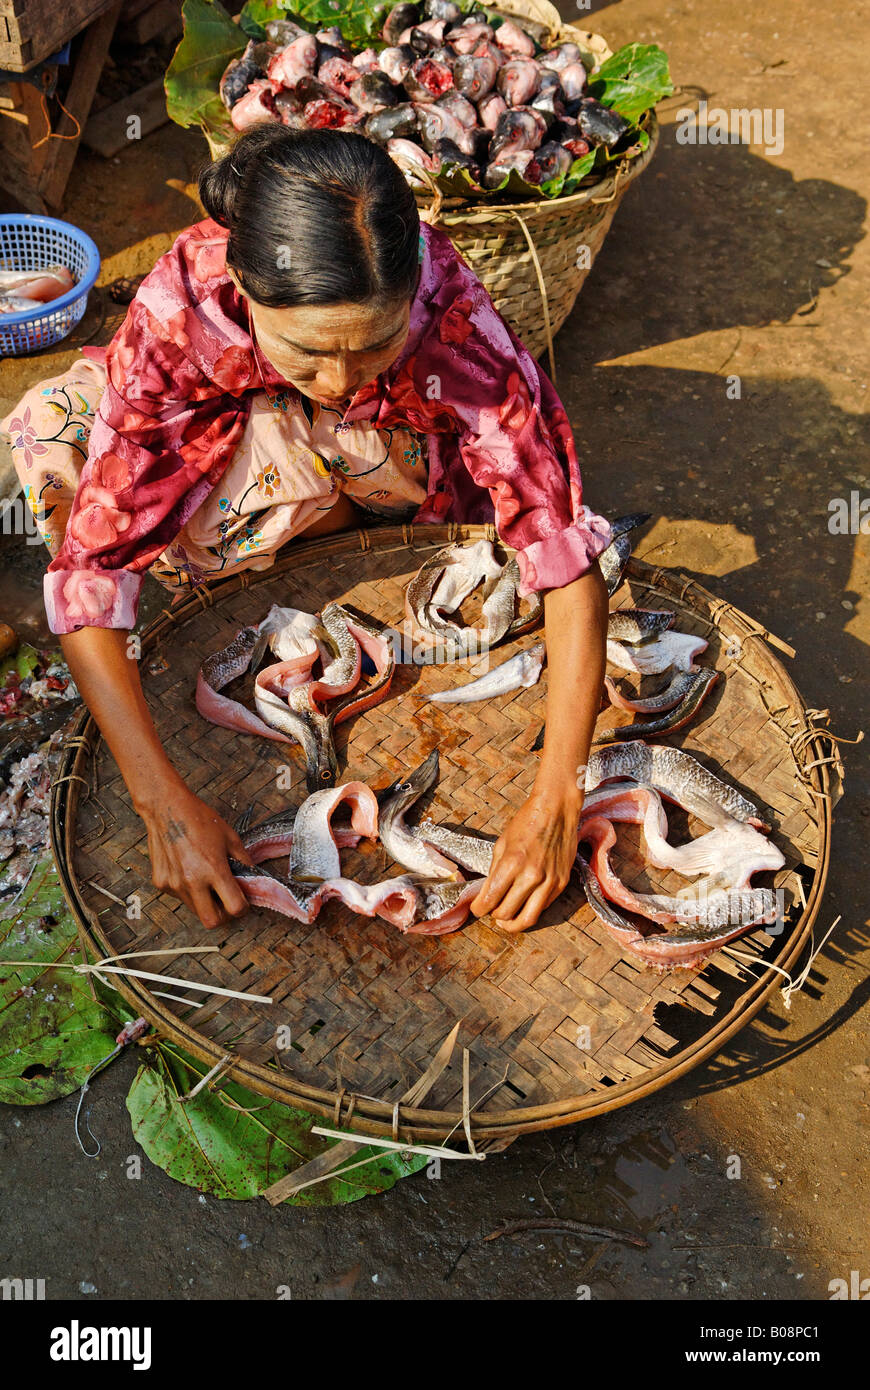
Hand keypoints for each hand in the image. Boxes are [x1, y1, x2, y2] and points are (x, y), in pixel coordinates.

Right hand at [140, 779, 255, 928]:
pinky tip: (189, 871)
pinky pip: (180, 897)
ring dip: (205, 903)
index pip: (234, 908)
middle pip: (212, 921)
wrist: (166, 808)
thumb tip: (252, 879)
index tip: (243, 900)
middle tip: (226, 901)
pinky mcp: (161, 883)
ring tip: (206, 880)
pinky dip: (189, 891)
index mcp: (213, 870)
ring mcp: (174, 885)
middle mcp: (192, 882)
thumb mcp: (230, 837)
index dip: (243, 907)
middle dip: (223, 915)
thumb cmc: (199, 819)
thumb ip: (243, 862)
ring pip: (195, 910)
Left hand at [469, 785, 582, 932]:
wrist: (556, 810)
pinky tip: (523, 904)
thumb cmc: (526, 822)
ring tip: (505, 920)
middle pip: (506, 913)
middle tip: (491, 910)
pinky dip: (530, 910)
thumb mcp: (502, 843)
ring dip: (512, 923)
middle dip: (494, 915)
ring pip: (527, 919)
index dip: (479, 909)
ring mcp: (549, 882)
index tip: (477, 908)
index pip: (489, 900)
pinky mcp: (561, 884)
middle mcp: (531, 876)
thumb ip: (495, 871)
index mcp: (511, 864)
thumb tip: (487, 892)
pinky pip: (543, 908)